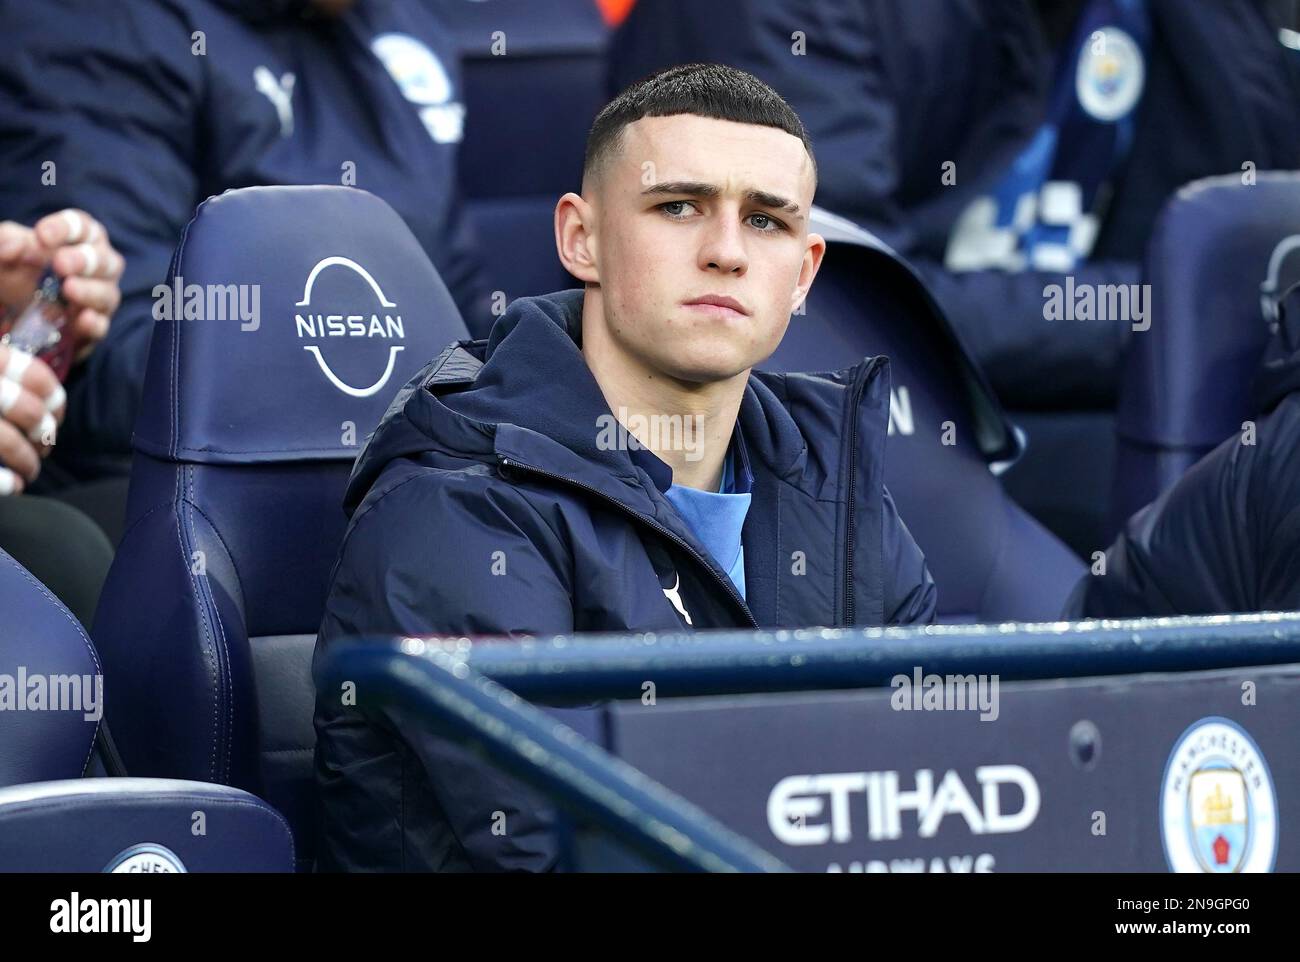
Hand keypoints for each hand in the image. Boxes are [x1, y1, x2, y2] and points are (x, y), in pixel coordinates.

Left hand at [0, 209, 123, 363]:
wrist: (15, 307)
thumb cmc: (18, 268)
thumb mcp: (6, 251)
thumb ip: (7, 242)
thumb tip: (14, 245)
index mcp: (80, 239)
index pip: (82, 227)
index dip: (66, 229)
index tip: (42, 235)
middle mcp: (98, 267)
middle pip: (106, 260)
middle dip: (86, 261)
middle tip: (61, 264)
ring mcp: (99, 298)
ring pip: (108, 294)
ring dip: (90, 291)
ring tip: (68, 289)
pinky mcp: (93, 327)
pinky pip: (102, 326)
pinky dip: (95, 323)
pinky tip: (82, 319)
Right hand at [0, 343, 62, 495]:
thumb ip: (8, 376)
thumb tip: (47, 405)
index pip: (32, 373)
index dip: (52, 398)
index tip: (55, 415)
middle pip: (27, 411)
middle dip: (43, 434)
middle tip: (43, 446)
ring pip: (8, 442)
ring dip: (27, 462)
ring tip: (29, 471)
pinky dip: (6, 484)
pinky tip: (14, 487)